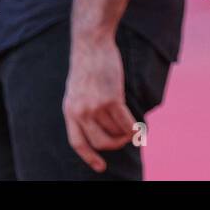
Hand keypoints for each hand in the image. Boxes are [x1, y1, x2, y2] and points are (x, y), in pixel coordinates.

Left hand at [63, 35, 136, 172]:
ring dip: (126, 133)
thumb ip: (82, 108)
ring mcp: (95, 106)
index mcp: (70, 111)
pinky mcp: (111, 98)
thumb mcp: (77, 90)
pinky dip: (134, 129)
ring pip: (115, 132)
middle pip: (99, 142)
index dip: (89, 157)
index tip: (101, 167)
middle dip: (114, 145)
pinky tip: (139, 128)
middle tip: (124, 139)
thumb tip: (97, 125)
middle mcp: (80, 112)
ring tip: (132, 127)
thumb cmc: (87, 64)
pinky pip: (125, 122)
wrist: (91, 43)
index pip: (78, 142)